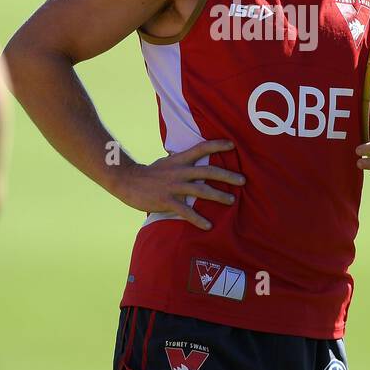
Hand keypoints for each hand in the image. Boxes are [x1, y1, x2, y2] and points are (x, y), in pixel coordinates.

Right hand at [111, 139, 243, 229]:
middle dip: (227, 175)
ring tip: (232, 200)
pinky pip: (186, 211)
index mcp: (179, 160)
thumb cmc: (149, 173)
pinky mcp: (166, 201)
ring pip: (201, 190)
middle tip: (243, 180)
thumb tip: (197, 161)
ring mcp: (173, 186)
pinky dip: (198, 219)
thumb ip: (182, 163)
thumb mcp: (167, 162)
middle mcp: (179, 171)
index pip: (201, 148)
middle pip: (208, 171)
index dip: (217, 145)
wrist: (127, 180)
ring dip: (218, 195)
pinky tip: (208, 225)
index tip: (233, 144)